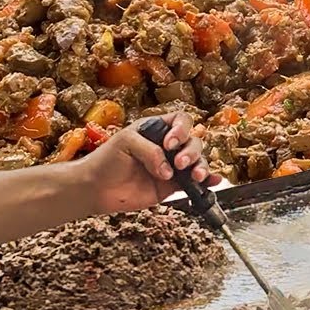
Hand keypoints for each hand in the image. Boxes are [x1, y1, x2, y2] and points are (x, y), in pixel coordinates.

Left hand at [78, 112, 219, 214]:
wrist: (96, 188)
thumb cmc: (106, 160)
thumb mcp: (125, 143)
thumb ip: (150, 151)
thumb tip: (169, 170)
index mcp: (157, 129)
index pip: (180, 121)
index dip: (181, 130)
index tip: (170, 143)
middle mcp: (167, 147)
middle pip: (193, 142)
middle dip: (190, 152)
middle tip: (178, 163)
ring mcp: (171, 167)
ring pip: (197, 162)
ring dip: (201, 166)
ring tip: (195, 176)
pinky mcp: (171, 186)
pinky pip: (193, 183)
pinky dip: (207, 182)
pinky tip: (213, 181)